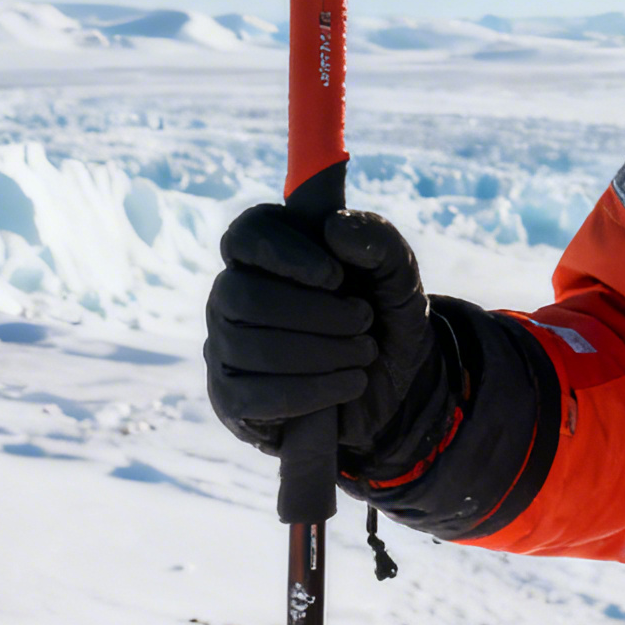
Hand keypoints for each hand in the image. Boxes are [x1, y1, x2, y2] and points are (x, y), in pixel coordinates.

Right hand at [205, 205, 444, 469]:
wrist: (399, 385)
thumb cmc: (385, 317)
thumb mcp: (398, 273)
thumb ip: (376, 237)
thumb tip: (332, 226)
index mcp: (269, 253)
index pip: (245, 235)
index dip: (285, 253)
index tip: (335, 276)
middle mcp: (234, 295)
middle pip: (241, 295)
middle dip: (316, 312)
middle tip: (365, 320)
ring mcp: (225, 347)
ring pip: (246, 345)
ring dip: (323, 351)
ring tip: (365, 352)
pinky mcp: (231, 398)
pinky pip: (254, 395)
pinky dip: (314, 389)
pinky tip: (351, 382)